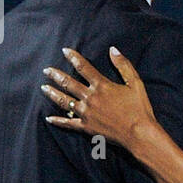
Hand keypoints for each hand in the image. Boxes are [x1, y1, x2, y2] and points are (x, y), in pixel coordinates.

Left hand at [41, 46, 155, 151]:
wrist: (139, 133)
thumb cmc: (139, 108)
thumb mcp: (135, 82)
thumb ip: (123, 65)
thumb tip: (113, 49)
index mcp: (101, 85)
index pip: (83, 67)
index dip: (73, 57)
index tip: (64, 50)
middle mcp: (90, 98)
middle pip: (68, 83)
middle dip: (56, 75)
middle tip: (46, 70)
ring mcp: (86, 113)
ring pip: (64, 101)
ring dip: (53, 93)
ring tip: (43, 88)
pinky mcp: (86, 127)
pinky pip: (68, 123)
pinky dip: (58, 120)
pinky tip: (49, 118)